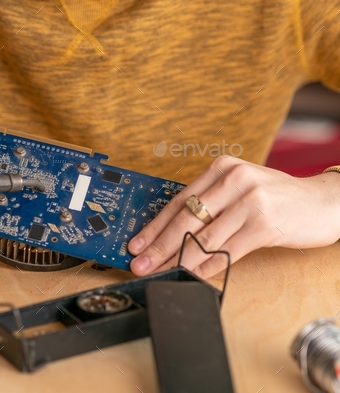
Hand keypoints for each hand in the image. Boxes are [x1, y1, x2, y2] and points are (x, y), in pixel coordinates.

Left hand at [128, 156, 339, 277]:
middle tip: (139, 263)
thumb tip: (173, 232)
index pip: (178, 201)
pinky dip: (205, 265)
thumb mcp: (241, 188)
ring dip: (177, 260)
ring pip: (203, 237)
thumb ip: (212, 203)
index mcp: (222, 168)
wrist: (325, 201)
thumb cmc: (278, 198)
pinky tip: (190, 274)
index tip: (135, 244)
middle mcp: (233, 179)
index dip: (153, 226)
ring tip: (159, 273)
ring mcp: (249, 201)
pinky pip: (226, 250)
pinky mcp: (263, 224)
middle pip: (185, 219)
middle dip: (158, 246)